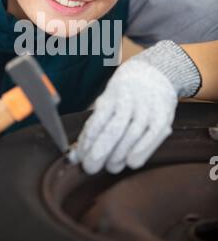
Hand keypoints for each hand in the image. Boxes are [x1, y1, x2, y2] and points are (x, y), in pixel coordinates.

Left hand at [69, 40, 200, 173]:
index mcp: (112, 96)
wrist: (155, 72)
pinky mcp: (163, 118)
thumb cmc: (125, 93)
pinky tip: (129, 162)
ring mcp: (147, 109)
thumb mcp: (108, 100)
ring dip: (118, 157)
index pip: (97, 122)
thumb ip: (95, 125)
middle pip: (113, 132)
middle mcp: (129, 101)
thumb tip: (77, 153)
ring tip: (110, 166)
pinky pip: (151, 140)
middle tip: (91, 168)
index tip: (80, 157)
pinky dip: (139, 153)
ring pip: (131, 138)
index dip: (87, 143)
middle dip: (99, 154)